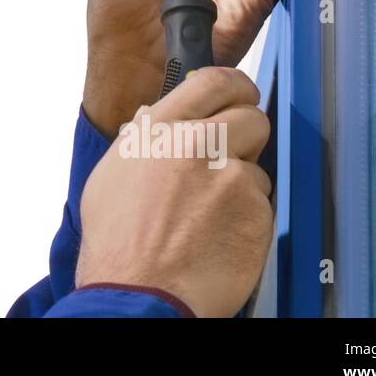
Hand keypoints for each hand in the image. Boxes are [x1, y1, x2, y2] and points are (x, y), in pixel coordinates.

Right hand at [74, 67, 272, 316]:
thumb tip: (155, 119)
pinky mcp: (256, 214)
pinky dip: (247, 219)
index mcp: (159, 130)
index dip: (235, 86)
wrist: (137, 294)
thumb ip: (141, 138)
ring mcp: (231, 180)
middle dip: (246, 135)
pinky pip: (263, 205)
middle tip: (232, 155)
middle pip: (252, 116)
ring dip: (242, 185)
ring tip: (210, 214)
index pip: (214, 81)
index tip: (240, 94)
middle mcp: (197, 146)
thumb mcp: (113, 173)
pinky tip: (219, 236)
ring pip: (258, 166)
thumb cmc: (117, 243)